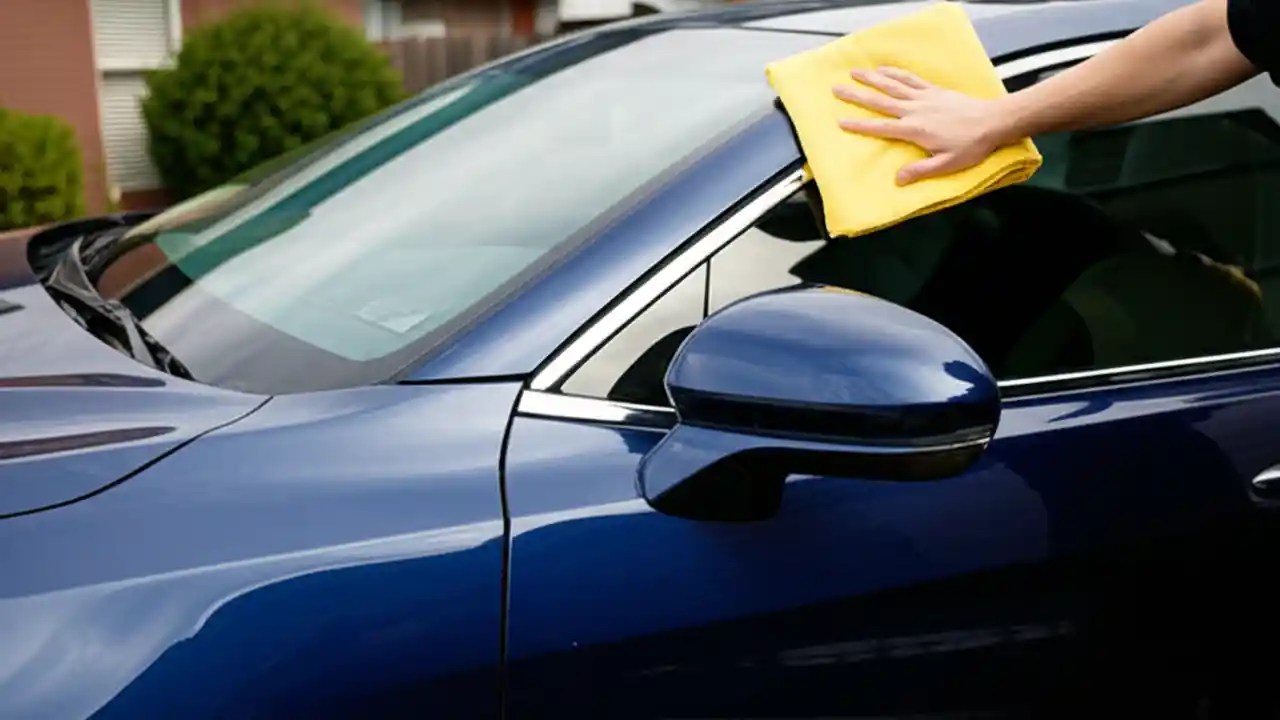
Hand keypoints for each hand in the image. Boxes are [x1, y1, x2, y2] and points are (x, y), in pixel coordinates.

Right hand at [833, 67, 1011, 184]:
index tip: (841, 122)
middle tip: (836, 89)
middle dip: (857, 96)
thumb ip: (920, 170)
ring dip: (872, 78)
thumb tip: (897, 179)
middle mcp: (915, 110)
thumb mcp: (947, 165)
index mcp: (915, 130)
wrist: (993, 121)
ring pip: (892, 85)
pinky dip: (895, 73)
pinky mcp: (934, 90)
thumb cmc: (971, 146)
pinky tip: (884, 69)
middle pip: (880, 101)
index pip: (881, 128)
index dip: (860, 126)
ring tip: (854, 72)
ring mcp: (924, 97)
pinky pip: (910, 79)